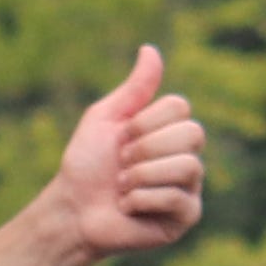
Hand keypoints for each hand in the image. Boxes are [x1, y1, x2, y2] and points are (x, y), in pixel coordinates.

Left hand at [41, 44, 206, 260]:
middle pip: (192, 133)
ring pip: (188, 166)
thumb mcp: (105, 118)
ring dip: (142, 176)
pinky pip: (179, 198)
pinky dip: (142, 200)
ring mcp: (190, 186)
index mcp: (169, 130)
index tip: (120, 137)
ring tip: (122, 187)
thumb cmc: (87, 164)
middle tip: (121, 164)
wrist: (72, 208)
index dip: (144, 122)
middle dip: (145, 148)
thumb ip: (134, 88)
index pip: (180, 107)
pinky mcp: (187, 216)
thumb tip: (150, 49)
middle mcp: (185, 155)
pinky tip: (128, 207)